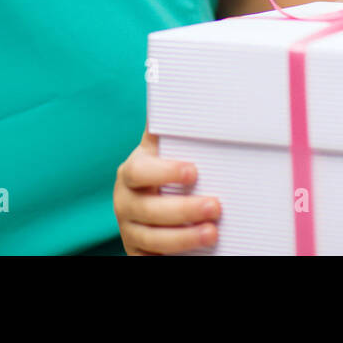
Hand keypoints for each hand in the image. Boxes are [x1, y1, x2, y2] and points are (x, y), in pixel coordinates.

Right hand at [114, 126, 220, 254]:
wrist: (146, 210)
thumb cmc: (161, 175)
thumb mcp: (160, 153)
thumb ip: (165, 130)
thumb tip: (169, 82)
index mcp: (131, 173)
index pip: (140, 172)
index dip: (165, 172)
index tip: (194, 171)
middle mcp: (126, 202)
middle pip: (150, 210)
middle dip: (184, 210)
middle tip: (216, 206)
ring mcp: (130, 231)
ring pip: (153, 239)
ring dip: (184, 238)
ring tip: (213, 233)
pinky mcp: (137, 255)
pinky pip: (151, 260)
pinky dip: (173, 257)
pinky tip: (197, 255)